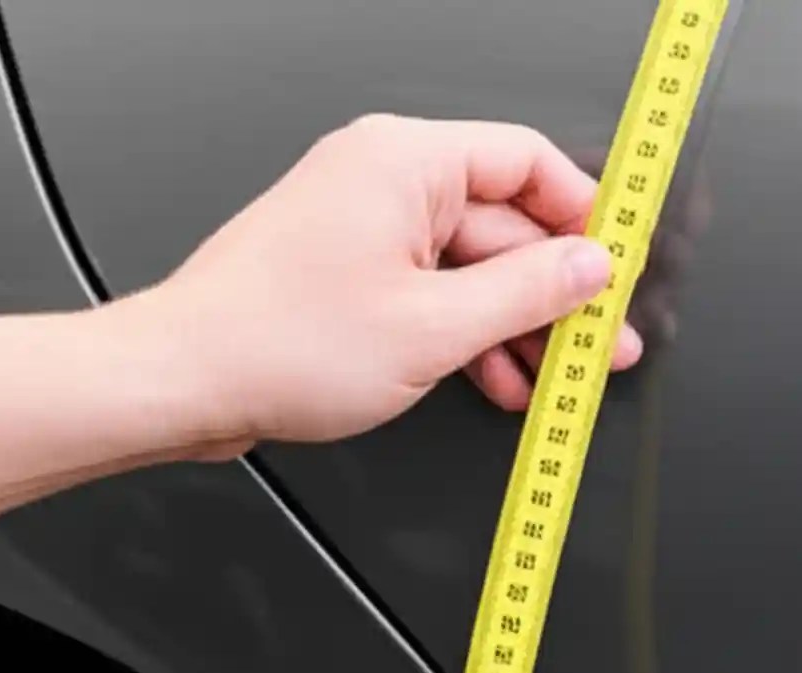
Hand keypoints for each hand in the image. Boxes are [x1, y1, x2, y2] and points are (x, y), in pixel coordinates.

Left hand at [117, 114, 642, 452]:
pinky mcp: (351, 269)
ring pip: (469, 266)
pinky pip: (431, 289)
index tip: (619, 262)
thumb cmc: (274, 342)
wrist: (182, 382)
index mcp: (404, 161)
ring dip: (513, 325)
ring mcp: (365, 226)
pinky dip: (466, 333)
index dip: (585, 215)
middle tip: (599, 344)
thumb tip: (589, 268)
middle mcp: (384, 179)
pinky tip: (496, 378)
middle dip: (554, 293)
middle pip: (502, 223)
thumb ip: (527, 292)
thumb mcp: (433, 327)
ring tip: (553, 379)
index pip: (527, 162)